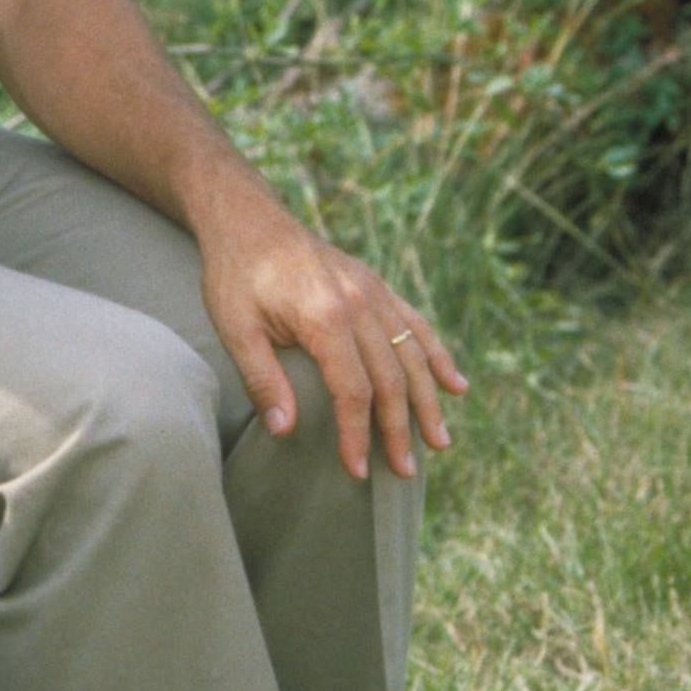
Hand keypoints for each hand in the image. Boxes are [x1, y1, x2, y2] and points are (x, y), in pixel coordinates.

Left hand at [198, 194, 467, 480]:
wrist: (246, 217)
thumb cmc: (234, 273)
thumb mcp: (234, 327)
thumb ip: (262, 379)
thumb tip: (285, 431)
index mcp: (325, 316)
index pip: (353, 390)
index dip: (357, 434)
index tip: (355, 471)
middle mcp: (359, 303)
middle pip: (391, 379)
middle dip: (399, 429)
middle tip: (404, 472)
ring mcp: (372, 291)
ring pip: (412, 354)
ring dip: (428, 401)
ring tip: (439, 442)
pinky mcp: (375, 284)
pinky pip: (415, 323)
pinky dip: (436, 355)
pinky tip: (455, 384)